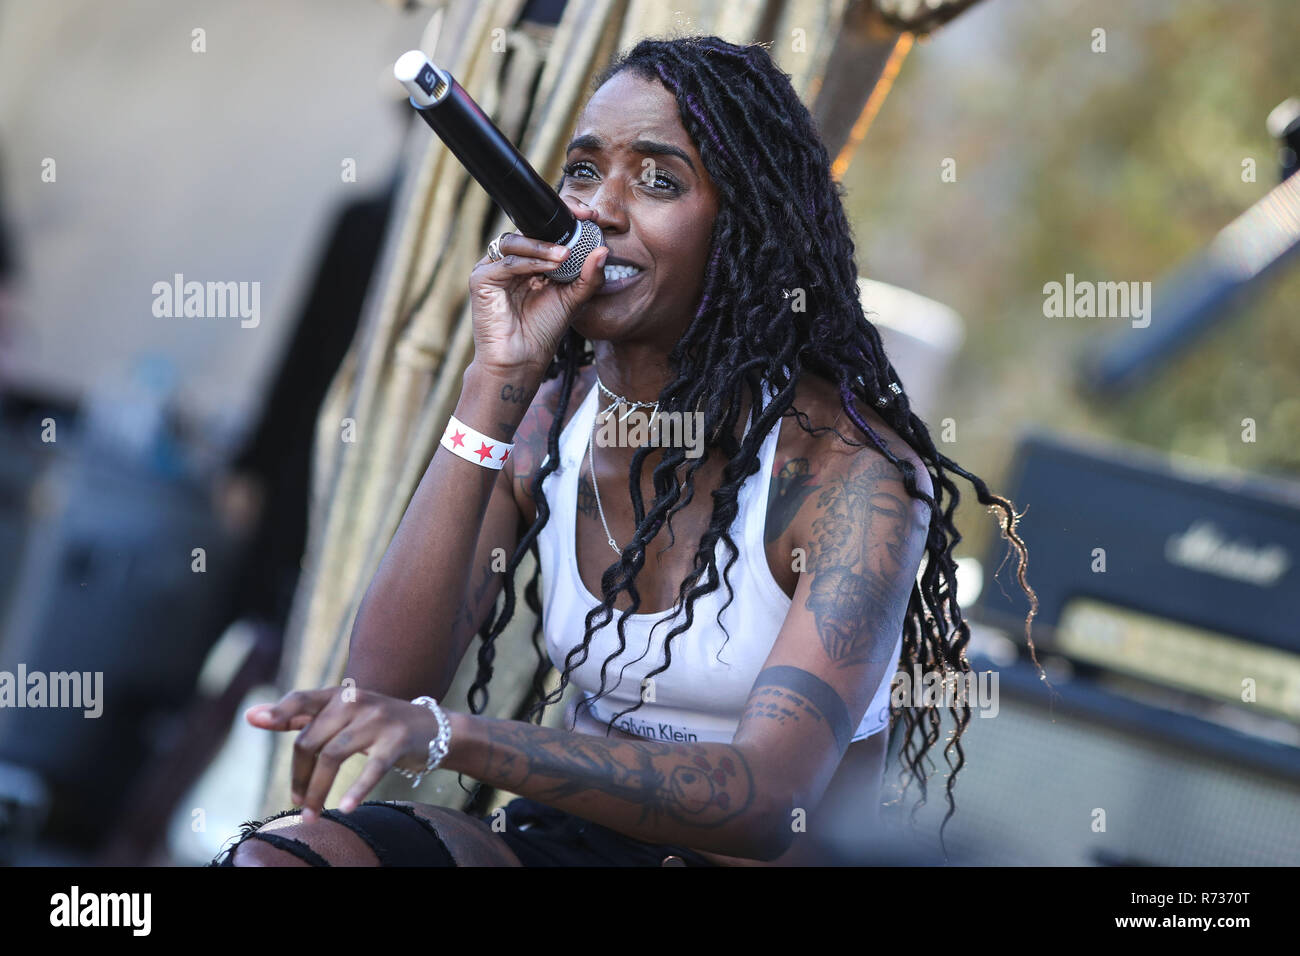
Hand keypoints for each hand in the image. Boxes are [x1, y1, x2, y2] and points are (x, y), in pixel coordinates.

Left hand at [245, 687, 445, 820]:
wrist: (433, 728)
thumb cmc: (377, 723)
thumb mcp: (342, 714)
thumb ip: (301, 716)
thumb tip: (252, 715)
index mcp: (338, 696)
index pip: (302, 699)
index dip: (279, 710)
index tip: (254, 720)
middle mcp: (355, 702)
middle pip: (311, 740)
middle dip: (298, 777)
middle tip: (298, 803)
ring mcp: (377, 720)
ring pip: (333, 756)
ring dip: (317, 790)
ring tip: (311, 814)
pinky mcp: (397, 740)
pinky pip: (373, 768)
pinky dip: (358, 789)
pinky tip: (347, 807)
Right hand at [469, 199, 607, 375]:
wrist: (521, 360)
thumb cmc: (543, 332)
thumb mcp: (574, 299)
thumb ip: (589, 276)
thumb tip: (603, 250)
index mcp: (530, 263)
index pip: (543, 232)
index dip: (564, 220)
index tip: (589, 216)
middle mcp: (510, 262)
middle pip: (527, 230)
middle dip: (554, 225)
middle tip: (581, 221)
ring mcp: (493, 269)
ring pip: (515, 242)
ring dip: (542, 246)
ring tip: (564, 255)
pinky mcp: (481, 279)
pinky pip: (506, 262)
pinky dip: (530, 262)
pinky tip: (550, 267)